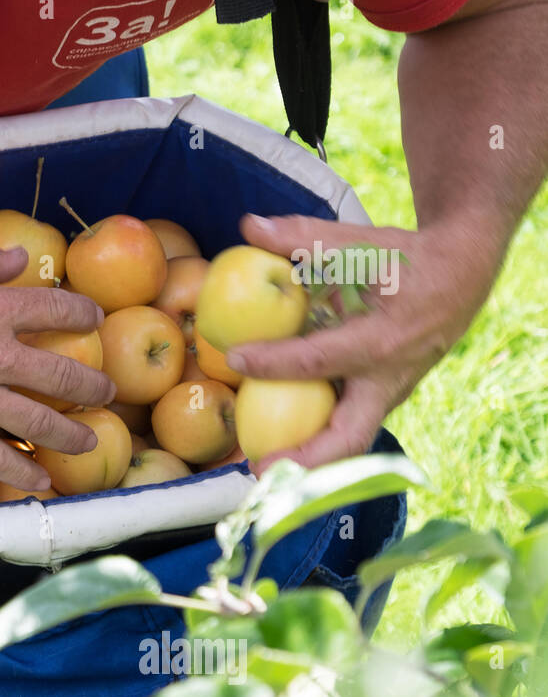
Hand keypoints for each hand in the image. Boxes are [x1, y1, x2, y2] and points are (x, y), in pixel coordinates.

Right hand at [0, 244, 115, 490]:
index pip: (59, 310)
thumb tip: (20, 257)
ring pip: (40, 422)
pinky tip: (41, 480)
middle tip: (106, 393)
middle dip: (93, 387)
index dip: (85, 314)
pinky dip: (22, 471)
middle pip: (63, 375)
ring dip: (71, 434)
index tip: (95, 319)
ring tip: (88, 442)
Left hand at [227, 213, 495, 473]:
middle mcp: (390, 377)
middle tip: (259, 468)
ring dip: (308, 461)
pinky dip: (316, 438)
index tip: (235, 359)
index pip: (320, 360)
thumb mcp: (361, 243)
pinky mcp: (383, 398)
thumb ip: (304, 237)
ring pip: (350, 440)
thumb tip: (249, 226)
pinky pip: (349, 425)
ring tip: (258, 470)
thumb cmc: (405, 258)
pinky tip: (275, 444)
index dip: (274, 362)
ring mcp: (389, 394)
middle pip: (349, 437)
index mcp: (384, 340)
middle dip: (306, 462)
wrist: (461, 275)